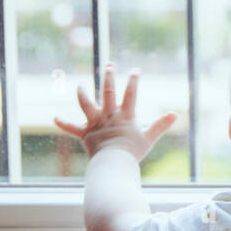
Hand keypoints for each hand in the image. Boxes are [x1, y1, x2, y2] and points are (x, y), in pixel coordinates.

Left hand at [54, 64, 176, 160]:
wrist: (114, 164)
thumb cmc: (132, 152)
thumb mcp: (149, 138)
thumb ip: (161, 124)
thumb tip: (175, 114)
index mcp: (125, 116)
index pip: (131, 94)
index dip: (134, 81)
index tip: (135, 70)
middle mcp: (109, 116)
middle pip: (108, 91)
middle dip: (108, 76)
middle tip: (108, 66)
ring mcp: (96, 124)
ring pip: (86, 104)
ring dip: (83, 93)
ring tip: (81, 85)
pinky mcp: (85, 134)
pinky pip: (73, 128)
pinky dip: (64, 123)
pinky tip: (55, 117)